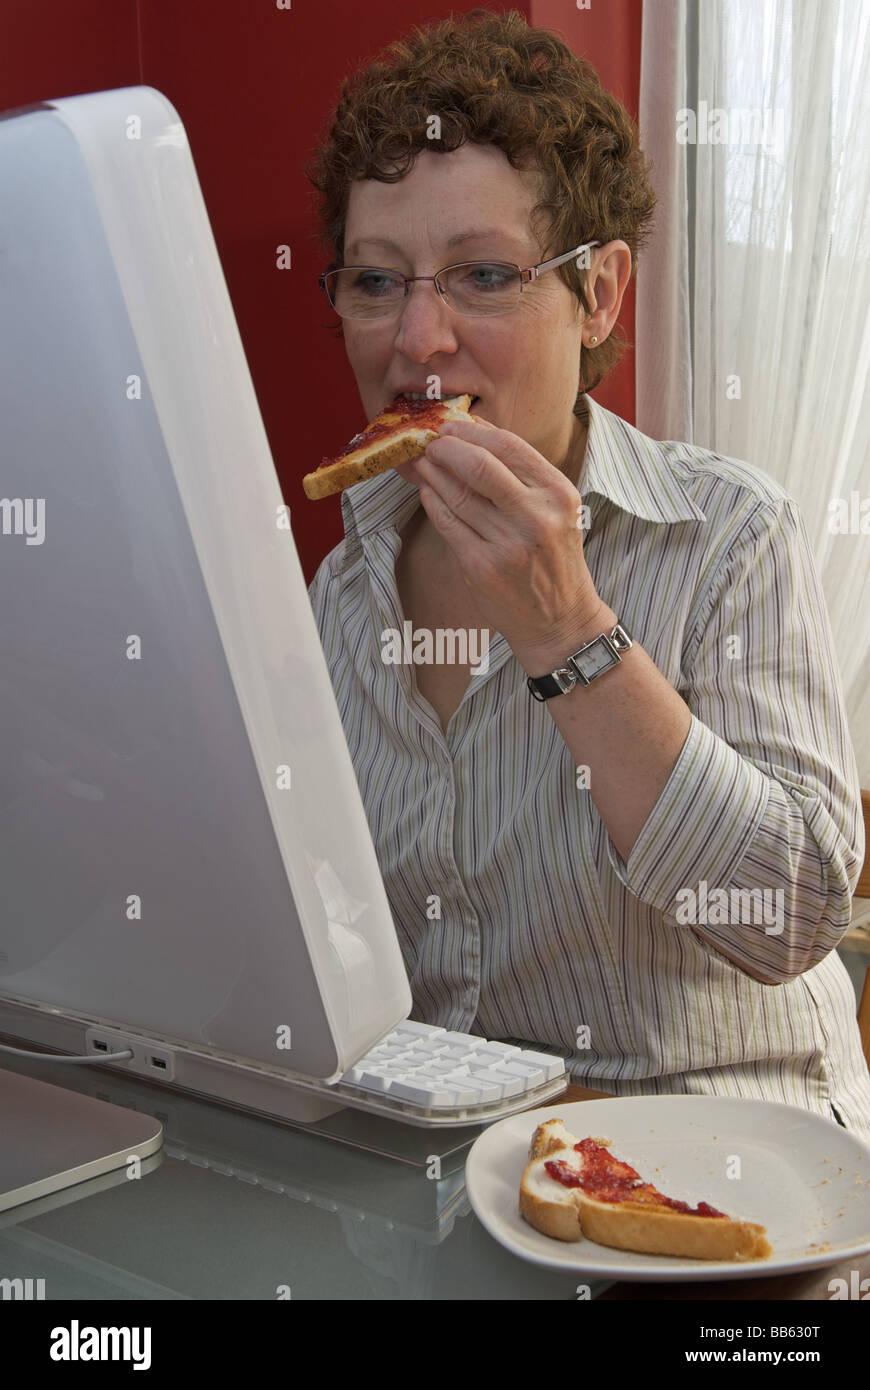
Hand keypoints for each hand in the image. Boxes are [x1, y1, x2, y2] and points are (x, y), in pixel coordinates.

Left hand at [415, 417, 602, 656]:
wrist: (560, 620)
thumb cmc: (553, 559)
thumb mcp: (555, 510)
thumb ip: (521, 474)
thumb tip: (474, 430)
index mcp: (558, 494)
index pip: (510, 446)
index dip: (473, 431)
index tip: (451, 426)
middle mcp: (536, 517)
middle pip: (480, 466)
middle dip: (447, 448)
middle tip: (431, 443)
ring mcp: (507, 545)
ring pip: (458, 494)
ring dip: (433, 473)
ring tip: (423, 463)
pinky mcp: (481, 568)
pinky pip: (447, 524)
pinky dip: (432, 502)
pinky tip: (428, 492)